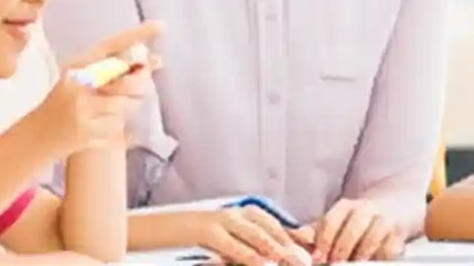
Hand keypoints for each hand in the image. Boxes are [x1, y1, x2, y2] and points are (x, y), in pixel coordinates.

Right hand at [32, 22, 161, 154]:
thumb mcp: (81, 79)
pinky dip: (116, 127)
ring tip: (107, 111)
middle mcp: (78, 83)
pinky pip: (118, 125)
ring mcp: (82, 108)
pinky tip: (100, 125)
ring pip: (127, 105)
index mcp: (77, 64)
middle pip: (130, 81)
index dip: (137, 35)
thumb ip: (115, 68)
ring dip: (126, 109)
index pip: (112, 45)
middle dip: (139, 87)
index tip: (161, 26)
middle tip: (134, 90)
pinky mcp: (86, 131)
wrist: (34, 137)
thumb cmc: (62, 104)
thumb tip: (157, 60)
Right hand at [188, 206, 307, 265]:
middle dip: (290, 246)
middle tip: (305, 260)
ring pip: (256, 235)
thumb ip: (254, 243)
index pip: (276, 225)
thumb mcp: (230, 240)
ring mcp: (222, 220)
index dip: (294, 238)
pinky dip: (249, 254)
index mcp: (244, 213)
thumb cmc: (199, 237)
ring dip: (275, 250)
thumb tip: (282, 251)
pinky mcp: (207, 231)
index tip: (310, 250)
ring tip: (290, 261)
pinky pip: (234, 244)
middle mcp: (237, 213)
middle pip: (270, 229)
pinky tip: (262, 263)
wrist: (163, 228)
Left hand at [309, 199, 404, 262]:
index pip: (331, 221)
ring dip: (360, 256)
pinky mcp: (400, 235)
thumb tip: (293, 237)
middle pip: (352, 228)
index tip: (318, 258)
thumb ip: (314, 233)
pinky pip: (390, 249)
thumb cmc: (357, 223)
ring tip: (353, 264)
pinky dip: (380, 257)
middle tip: (334, 264)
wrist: (396, 208)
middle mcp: (366, 209)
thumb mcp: (336, 223)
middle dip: (341, 250)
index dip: (323, 242)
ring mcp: (385, 220)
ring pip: (372, 238)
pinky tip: (371, 262)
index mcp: (346, 206)